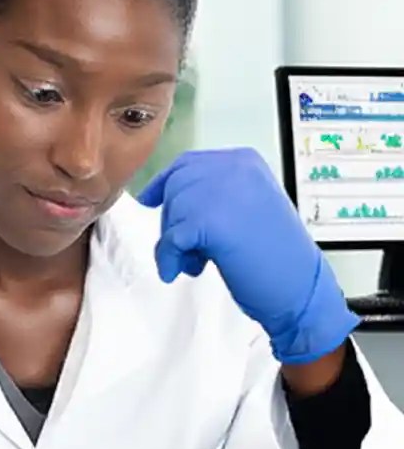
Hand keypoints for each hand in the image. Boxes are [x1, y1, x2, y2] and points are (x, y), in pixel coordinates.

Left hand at [138, 148, 358, 363]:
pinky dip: (170, 259)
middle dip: (173, 219)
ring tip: (199, 260)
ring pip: (172, 212)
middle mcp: (234, 169)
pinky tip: (182, 270)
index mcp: (244, 161)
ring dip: (175, 242)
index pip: (188, 163)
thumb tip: (160, 194)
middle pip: (175, 187)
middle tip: (190, 247)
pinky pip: (171, 239)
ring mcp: (224, 193)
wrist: (299, 287)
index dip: (164, 184)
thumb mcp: (245, 205)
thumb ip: (211, 193)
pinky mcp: (212, 223)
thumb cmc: (274, 255)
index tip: (149, 199)